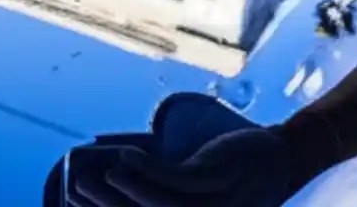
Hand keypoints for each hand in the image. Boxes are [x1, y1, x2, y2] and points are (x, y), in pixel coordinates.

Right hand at [62, 128, 296, 206]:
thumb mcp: (194, 184)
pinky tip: (125, 156)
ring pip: (160, 206)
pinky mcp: (221, 180)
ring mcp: (215, 205)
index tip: (75, 206)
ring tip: (93, 177)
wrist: (282, 155)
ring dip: (121, 193)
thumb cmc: (230, 170)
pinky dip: (147, 169)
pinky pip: (178, 180)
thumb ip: (158, 182)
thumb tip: (109, 166)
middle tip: (75, 192)